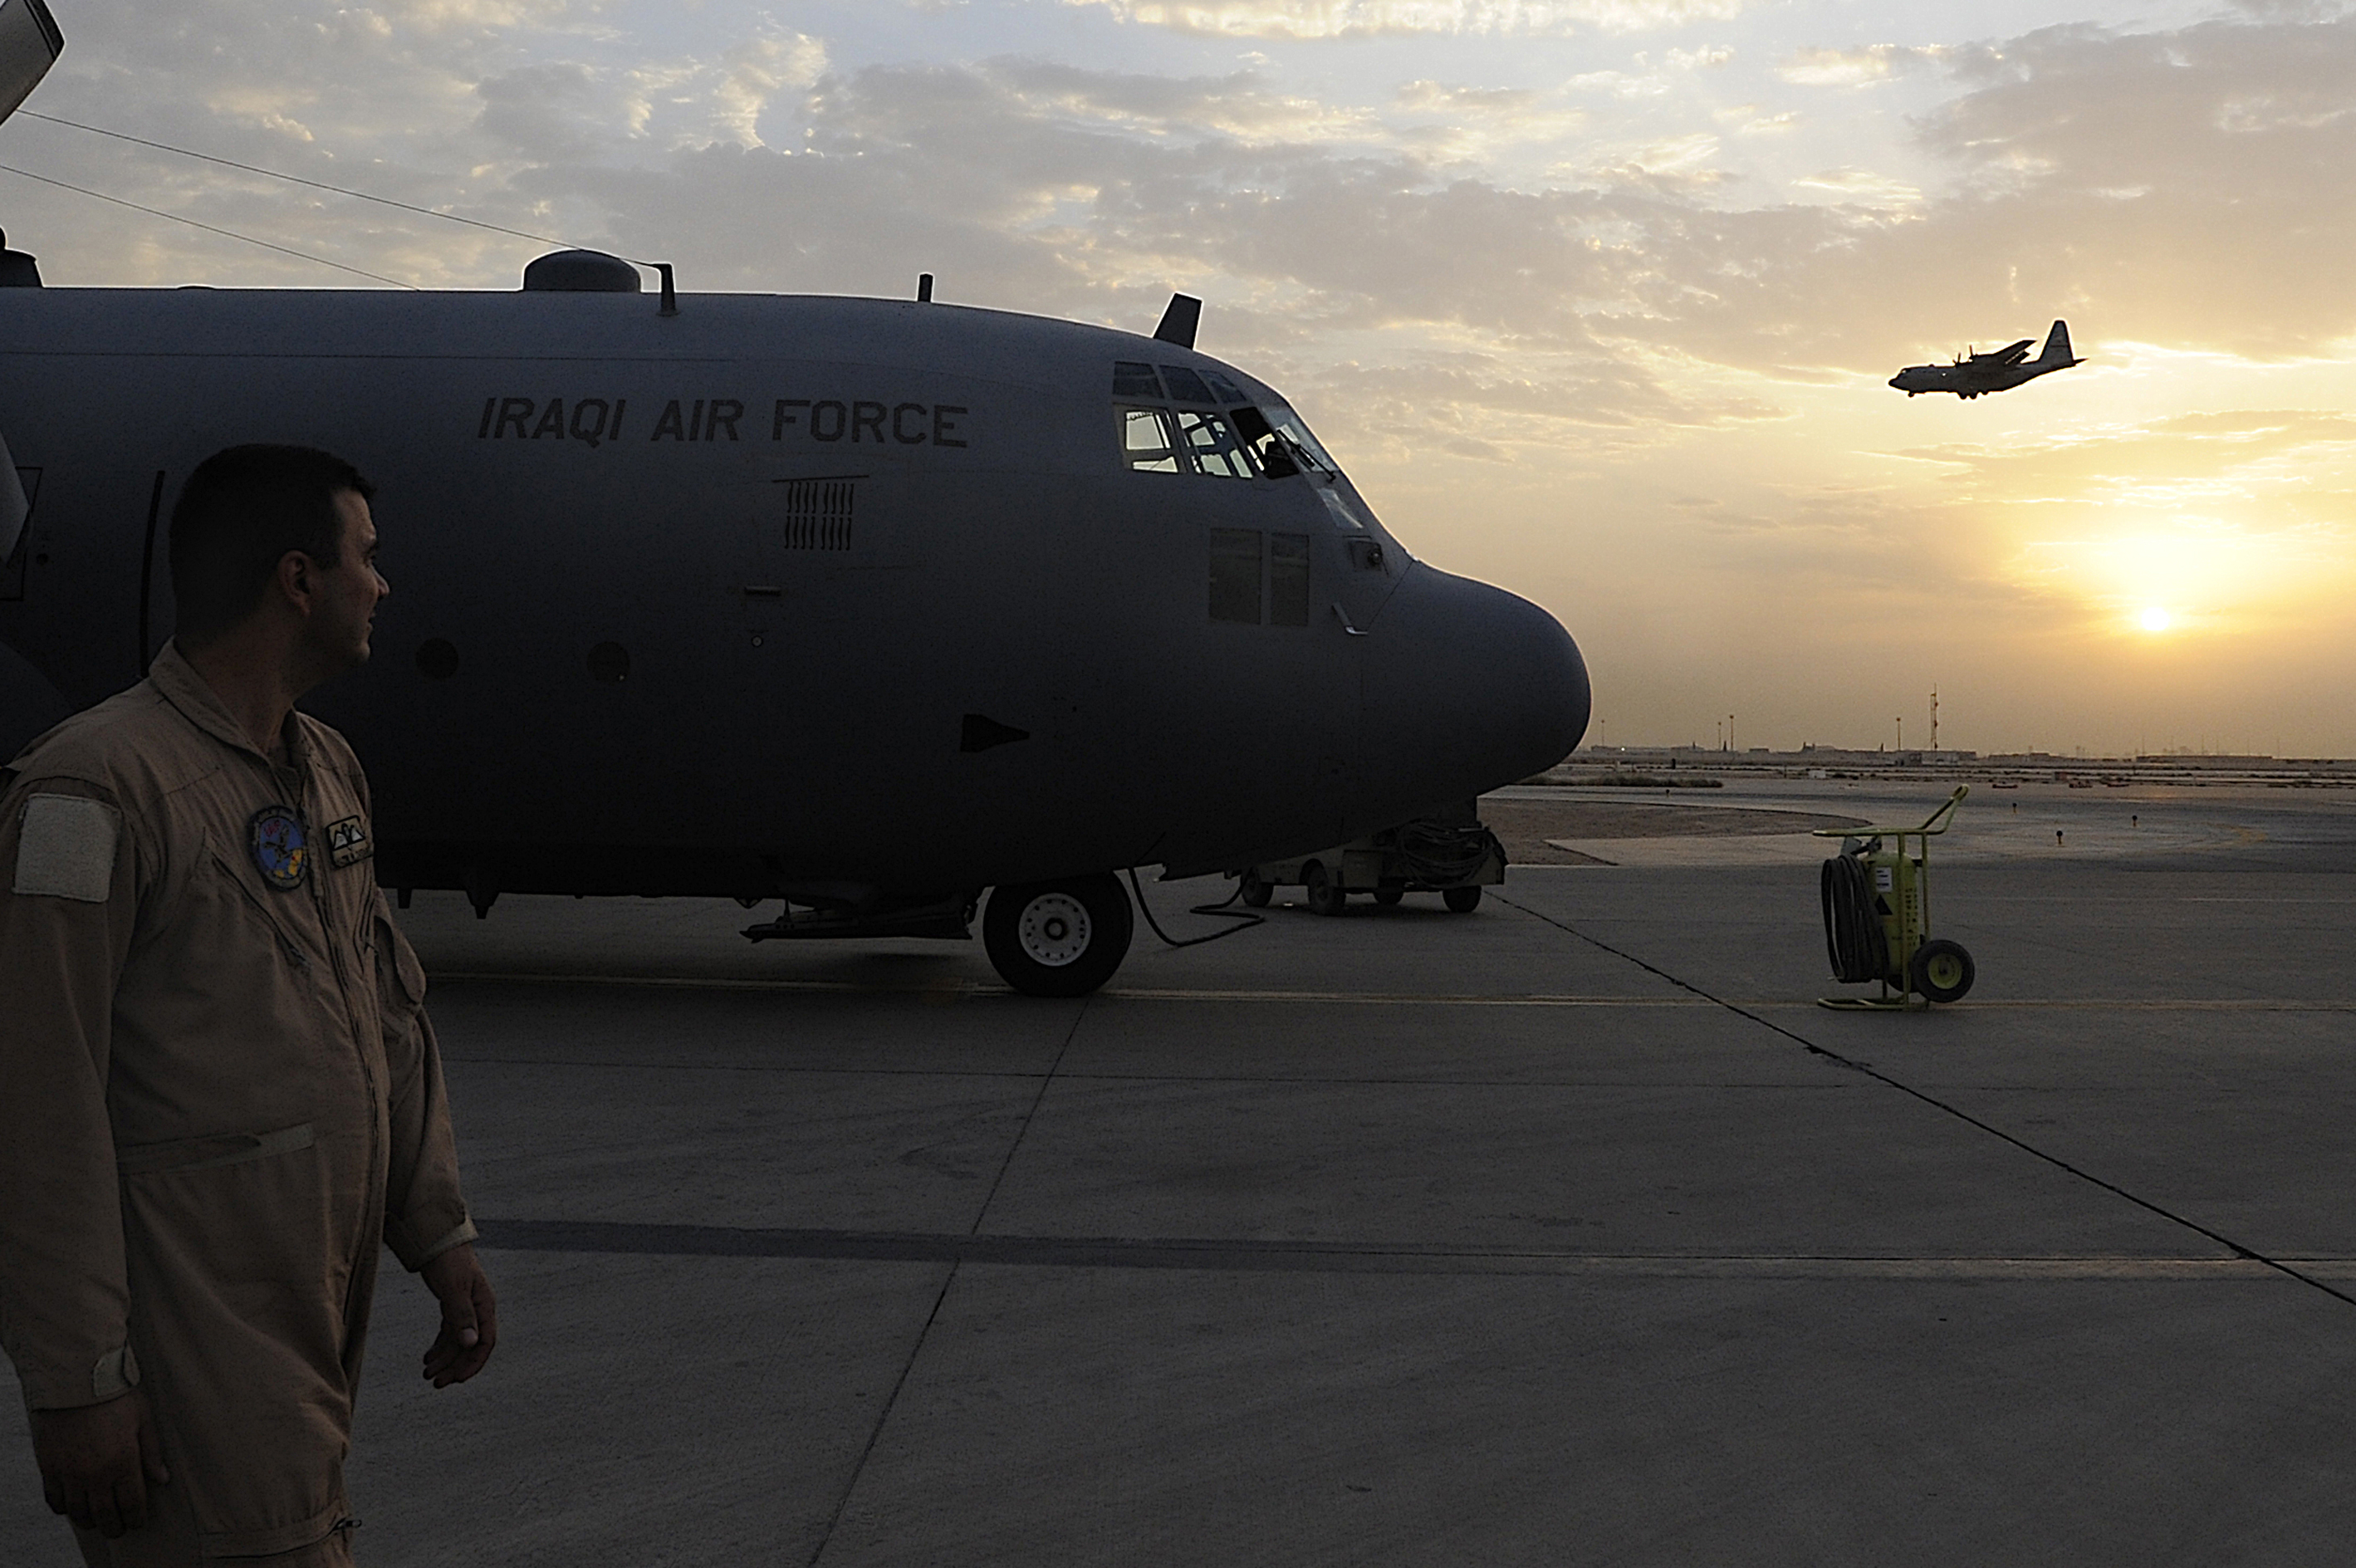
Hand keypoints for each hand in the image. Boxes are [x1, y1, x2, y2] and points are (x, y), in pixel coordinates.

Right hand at [31, 1389, 168, 1537]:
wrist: (76, 1382)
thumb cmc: (115, 1396)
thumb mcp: (143, 1419)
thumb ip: (152, 1452)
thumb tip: (162, 1479)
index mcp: (123, 1461)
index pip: (132, 1503)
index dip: (136, 1518)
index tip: (138, 1522)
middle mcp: (95, 1473)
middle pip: (105, 1515)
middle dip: (115, 1527)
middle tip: (119, 1529)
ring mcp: (69, 1473)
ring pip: (79, 1512)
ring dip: (90, 1521)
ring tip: (98, 1521)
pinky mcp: (49, 1468)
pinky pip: (55, 1500)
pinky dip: (65, 1508)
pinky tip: (74, 1506)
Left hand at [419, 1242, 497, 1387]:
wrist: (437, 1239)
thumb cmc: (448, 1261)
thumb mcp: (454, 1289)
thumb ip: (462, 1316)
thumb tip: (471, 1344)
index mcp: (484, 1305)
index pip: (485, 1342)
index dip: (473, 1363)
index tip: (457, 1379)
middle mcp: (478, 1309)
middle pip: (470, 1346)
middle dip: (454, 1366)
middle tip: (435, 1382)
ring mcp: (466, 1307)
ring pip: (458, 1341)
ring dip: (444, 1359)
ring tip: (426, 1372)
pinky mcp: (453, 1304)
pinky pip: (449, 1332)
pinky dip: (440, 1346)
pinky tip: (428, 1357)